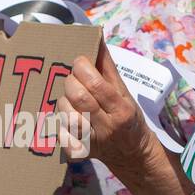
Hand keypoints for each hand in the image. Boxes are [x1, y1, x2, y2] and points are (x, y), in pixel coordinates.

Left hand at [56, 39, 156, 176]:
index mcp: (121, 109)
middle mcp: (107, 127)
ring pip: (67, 115)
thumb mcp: (125, 92)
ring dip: (64, 101)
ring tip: (72, 99)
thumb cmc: (128, 118)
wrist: (134, 154)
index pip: (96, 84)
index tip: (80, 61)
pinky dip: (61, 125)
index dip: (82, 67)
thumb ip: (109, 68)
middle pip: (78, 98)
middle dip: (71, 82)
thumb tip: (97, 39)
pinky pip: (62, 137)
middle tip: (74, 79)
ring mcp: (93, 142)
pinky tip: (69, 119)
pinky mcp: (80, 153)